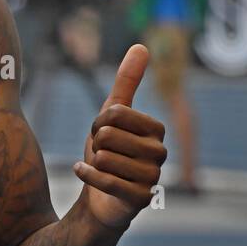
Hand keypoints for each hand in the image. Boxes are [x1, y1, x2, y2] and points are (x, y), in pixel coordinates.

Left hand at [73, 44, 166, 227]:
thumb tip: (141, 46)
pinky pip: (105, 180)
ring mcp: (153, 177)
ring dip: (93, 162)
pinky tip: (85, 174)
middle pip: (107, 135)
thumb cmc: (108, 152)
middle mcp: (161, 152)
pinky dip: (86, 175)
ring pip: (104, 158)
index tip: (103, 134)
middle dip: (95, 144)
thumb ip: (126, 82)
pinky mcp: (141, 199)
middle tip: (102, 154)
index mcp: (156, 129)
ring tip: (102, 168)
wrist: (99, 197)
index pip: (114, 113)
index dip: (98, 123)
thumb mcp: (112, 115)